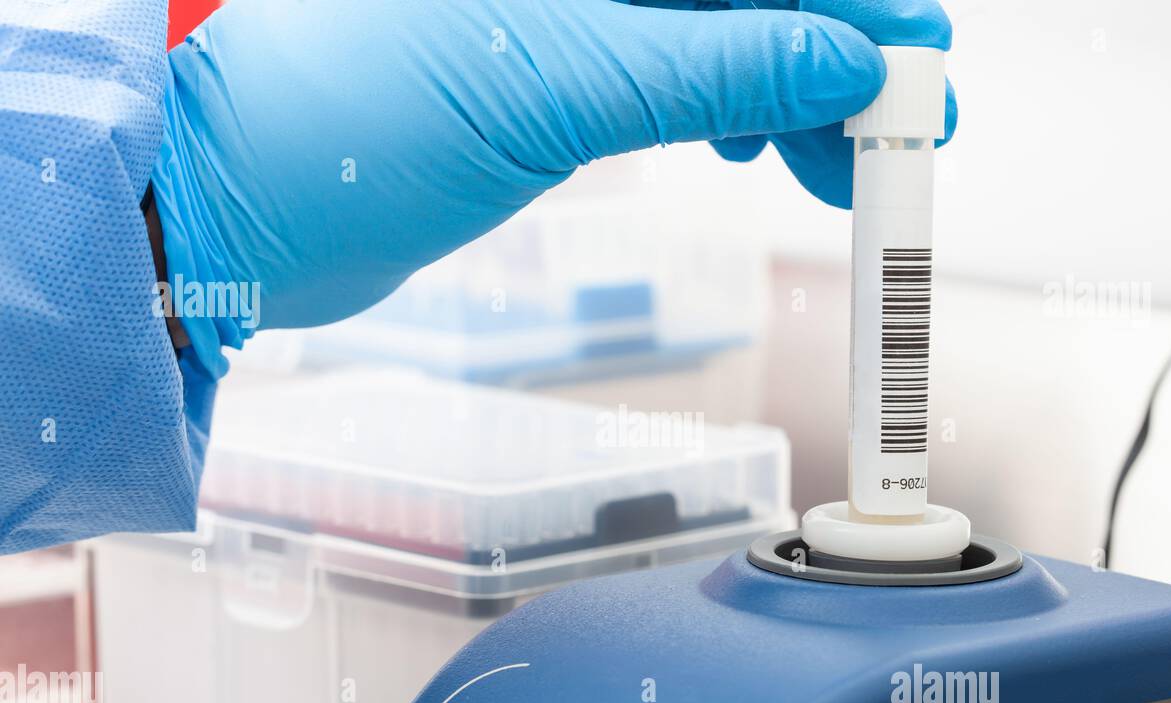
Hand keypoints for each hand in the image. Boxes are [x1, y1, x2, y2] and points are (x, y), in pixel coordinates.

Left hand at [151, 0, 954, 373]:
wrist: (245, 208)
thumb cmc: (352, 120)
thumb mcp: (558, 82)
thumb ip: (714, 64)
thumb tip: (842, 58)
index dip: (845, 3)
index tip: (918, 58)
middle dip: (833, 52)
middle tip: (905, 129)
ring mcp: (560, 18)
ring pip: (716, 36)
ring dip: (789, 93)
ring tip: (838, 160)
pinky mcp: (545, 78)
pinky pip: (671, 80)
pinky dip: (724, 114)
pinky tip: (749, 147)